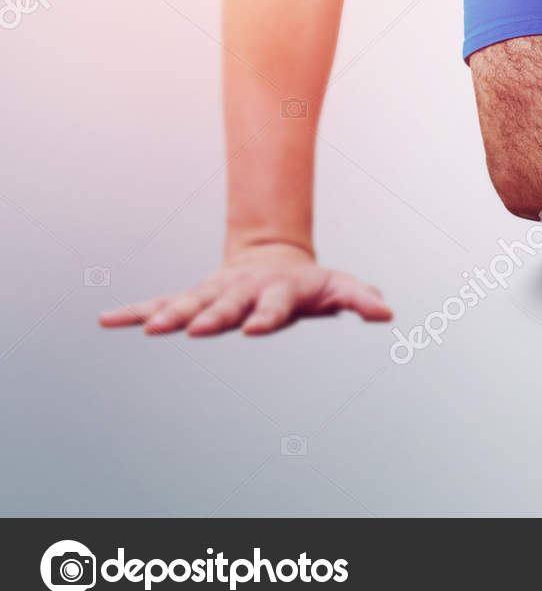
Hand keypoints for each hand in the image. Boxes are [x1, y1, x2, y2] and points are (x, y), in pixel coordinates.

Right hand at [98, 242, 391, 335]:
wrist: (275, 259)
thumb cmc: (311, 285)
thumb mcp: (340, 288)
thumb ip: (360, 299)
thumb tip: (386, 312)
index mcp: (279, 292)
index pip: (274, 307)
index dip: (266, 317)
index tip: (254, 329)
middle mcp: (242, 292)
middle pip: (226, 306)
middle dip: (210, 318)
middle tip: (192, 331)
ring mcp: (215, 294)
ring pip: (189, 304)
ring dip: (168, 315)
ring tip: (147, 328)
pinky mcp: (192, 298)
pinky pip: (160, 303)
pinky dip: (135, 312)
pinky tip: (107, 320)